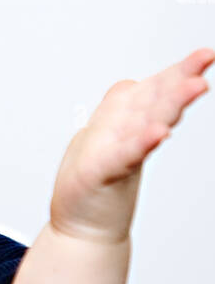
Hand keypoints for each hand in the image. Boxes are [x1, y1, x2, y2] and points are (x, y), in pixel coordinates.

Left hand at [50, 46, 214, 242]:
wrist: (81, 227)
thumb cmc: (91, 182)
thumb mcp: (103, 135)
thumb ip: (119, 111)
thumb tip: (130, 85)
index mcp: (127, 123)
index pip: (156, 91)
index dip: (179, 71)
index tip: (205, 55)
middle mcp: (128, 136)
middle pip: (158, 103)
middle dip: (181, 81)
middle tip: (207, 62)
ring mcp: (118, 153)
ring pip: (148, 123)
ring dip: (170, 105)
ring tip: (194, 87)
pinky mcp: (103, 172)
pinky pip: (125, 154)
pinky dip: (141, 142)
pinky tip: (158, 132)